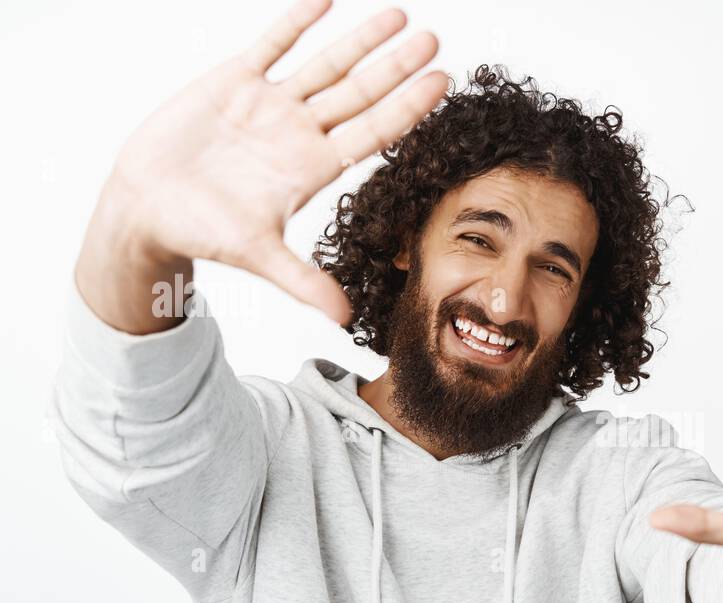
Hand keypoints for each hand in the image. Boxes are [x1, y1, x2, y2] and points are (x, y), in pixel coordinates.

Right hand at [80, 0, 446, 326]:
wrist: (146, 209)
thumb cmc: (202, 233)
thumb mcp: (258, 257)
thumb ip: (303, 283)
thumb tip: (345, 319)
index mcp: (314, 169)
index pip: (374, 133)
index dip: (408, 108)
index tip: (443, 83)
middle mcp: (301, 133)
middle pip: (361, 94)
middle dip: (396, 67)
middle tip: (435, 40)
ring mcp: (270, 106)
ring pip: (326, 65)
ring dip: (361, 41)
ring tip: (400, 15)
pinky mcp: (233, 83)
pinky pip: (271, 45)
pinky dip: (296, 22)